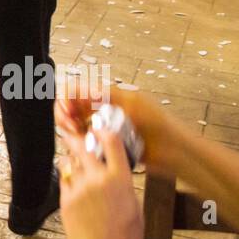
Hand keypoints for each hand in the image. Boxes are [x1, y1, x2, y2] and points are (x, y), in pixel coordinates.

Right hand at [56, 87, 181, 176]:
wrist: (173, 151)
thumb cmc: (159, 124)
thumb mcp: (132, 102)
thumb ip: (105, 94)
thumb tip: (78, 88)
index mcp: (106, 95)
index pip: (74, 91)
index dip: (65, 100)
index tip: (68, 112)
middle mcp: (101, 110)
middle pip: (69, 108)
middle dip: (64, 116)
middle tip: (71, 128)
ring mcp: (102, 128)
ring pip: (74, 126)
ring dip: (70, 131)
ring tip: (77, 138)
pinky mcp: (104, 146)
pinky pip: (84, 142)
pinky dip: (78, 144)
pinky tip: (84, 147)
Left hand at [59, 129, 143, 238]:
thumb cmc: (123, 236)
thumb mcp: (134, 205)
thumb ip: (123, 184)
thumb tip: (118, 175)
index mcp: (120, 179)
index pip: (111, 142)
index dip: (103, 130)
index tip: (99, 127)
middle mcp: (98, 179)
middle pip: (84, 145)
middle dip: (78, 137)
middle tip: (74, 134)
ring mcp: (80, 187)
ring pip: (70, 161)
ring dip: (72, 158)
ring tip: (74, 160)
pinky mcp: (66, 198)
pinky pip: (63, 178)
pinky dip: (66, 176)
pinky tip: (72, 181)